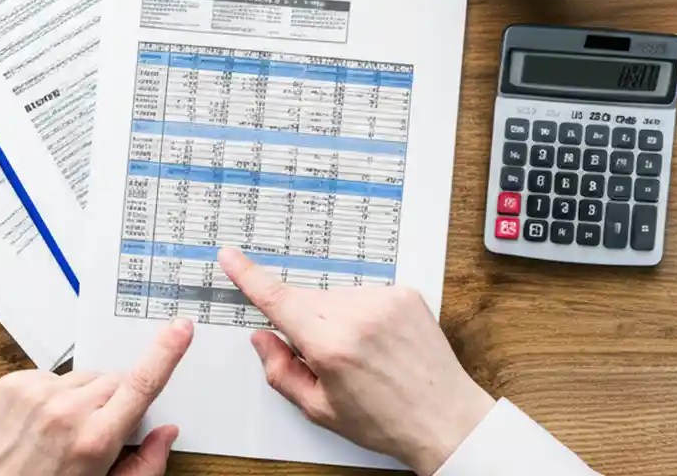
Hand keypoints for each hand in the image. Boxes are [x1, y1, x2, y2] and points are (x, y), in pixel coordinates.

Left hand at [0, 318, 193, 475]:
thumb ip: (144, 466)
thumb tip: (166, 433)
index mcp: (94, 440)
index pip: (142, 384)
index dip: (166, 353)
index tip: (180, 330)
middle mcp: (65, 411)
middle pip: (114, 381)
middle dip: (115, 401)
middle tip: (96, 433)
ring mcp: (35, 393)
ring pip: (83, 377)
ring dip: (82, 397)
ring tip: (61, 433)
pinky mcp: (12, 384)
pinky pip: (51, 376)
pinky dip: (53, 395)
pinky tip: (41, 424)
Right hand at [218, 248, 493, 474]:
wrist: (445, 419)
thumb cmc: (385, 421)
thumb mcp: (319, 409)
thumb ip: (280, 371)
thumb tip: (263, 338)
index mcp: (331, 347)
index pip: (277, 300)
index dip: (249, 277)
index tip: (231, 256)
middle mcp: (356, 316)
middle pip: (305, 301)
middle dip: (304, 323)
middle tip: (330, 361)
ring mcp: (383, 300)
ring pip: (334, 297)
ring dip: (335, 318)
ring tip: (363, 355)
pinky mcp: (404, 294)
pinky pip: (363, 295)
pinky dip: (361, 314)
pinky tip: (380, 342)